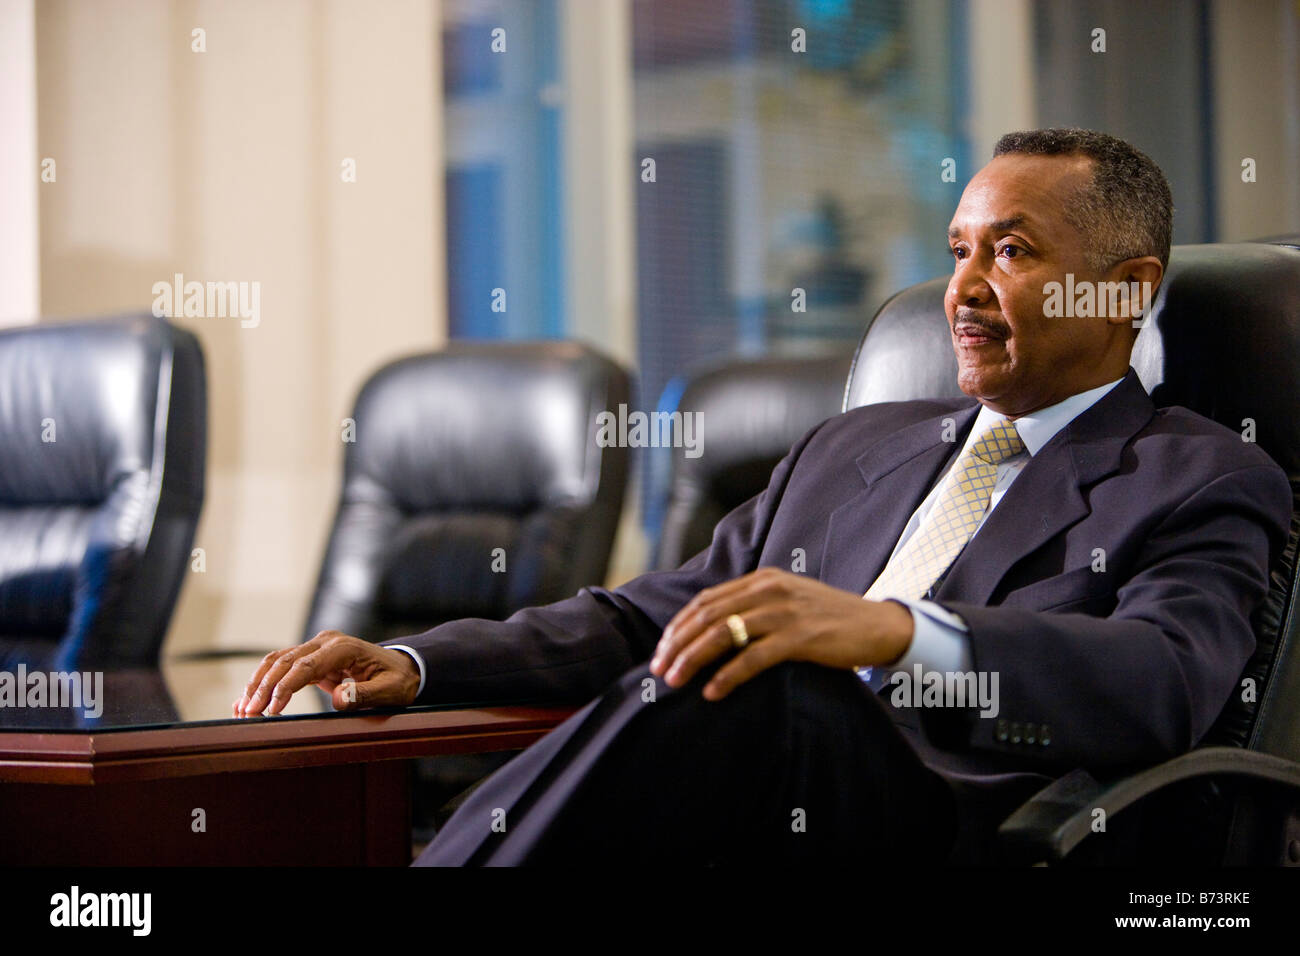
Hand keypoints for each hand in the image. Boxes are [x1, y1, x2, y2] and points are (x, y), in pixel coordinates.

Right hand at [233, 630, 420, 716]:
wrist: (405, 668)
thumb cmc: (399, 680)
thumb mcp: (390, 690)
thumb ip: (366, 694)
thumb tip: (339, 698)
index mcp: (343, 648)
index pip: (305, 666)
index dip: (284, 688)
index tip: (270, 710)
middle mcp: (326, 642)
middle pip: (284, 661)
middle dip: (263, 688)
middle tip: (248, 714)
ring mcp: (318, 647)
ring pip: (278, 661)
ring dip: (258, 684)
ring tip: (242, 710)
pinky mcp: (314, 658)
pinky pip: (284, 668)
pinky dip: (265, 683)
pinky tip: (248, 700)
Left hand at [648, 568, 913, 700]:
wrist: (878, 624)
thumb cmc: (829, 618)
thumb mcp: (788, 600)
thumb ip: (755, 607)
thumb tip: (713, 631)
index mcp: (762, 580)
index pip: (706, 600)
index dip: (679, 625)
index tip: (662, 649)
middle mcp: (768, 590)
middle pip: (707, 616)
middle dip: (677, 644)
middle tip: (658, 669)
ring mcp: (784, 612)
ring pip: (723, 635)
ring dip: (693, 660)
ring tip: (675, 681)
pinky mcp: (800, 637)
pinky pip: (753, 658)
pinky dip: (728, 676)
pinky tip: (713, 692)